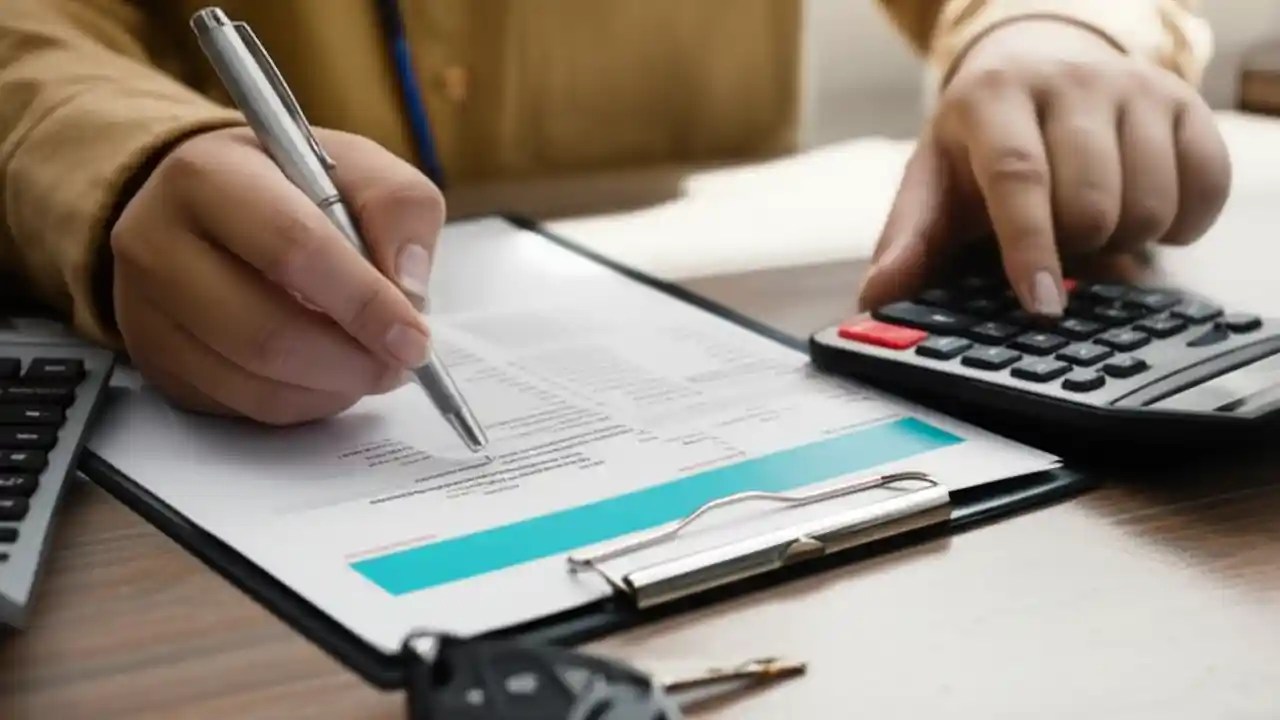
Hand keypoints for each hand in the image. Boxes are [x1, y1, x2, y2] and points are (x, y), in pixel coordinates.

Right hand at [110, 127, 443, 424]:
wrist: (206, 204)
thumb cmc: (289, 185)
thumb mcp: (354, 166)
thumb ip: (397, 207)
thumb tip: (407, 288)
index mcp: (209, 176)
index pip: (293, 249)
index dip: (363, 302)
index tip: (414, 337)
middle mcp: (157, 243)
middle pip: (266, 332)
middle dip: (352, 361)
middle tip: (400, 362)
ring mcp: (146, 311)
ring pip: (253, 380)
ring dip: (333, 389)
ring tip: (373, 366)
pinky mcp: (158, 362)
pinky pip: (242, 405)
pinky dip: (304, 404)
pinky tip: (331, 378)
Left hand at [858, 19, 1231, 314]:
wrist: (1039, 72)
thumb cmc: (981, 144)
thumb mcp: (936, 184)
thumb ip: (908, 241)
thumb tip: (878, 297)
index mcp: (994, 98)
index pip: (1018, 176)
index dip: (1030, 248)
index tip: (1042, 306)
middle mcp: (1067, 81)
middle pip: (1090, 201)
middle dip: (1074, 250)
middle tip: (1057, 250)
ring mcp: (1133, 87)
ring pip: (1150, 200)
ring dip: (1124, 242)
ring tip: (1091, 231)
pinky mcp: (1185, 101)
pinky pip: (1206, 187)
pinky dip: (1179, 224)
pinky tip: (1142, 217)